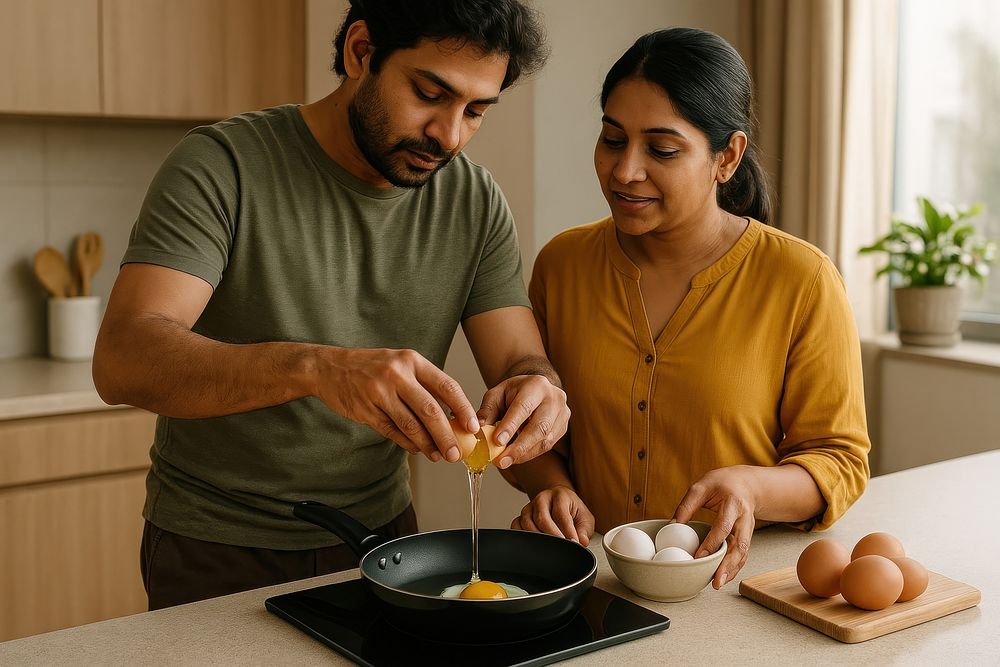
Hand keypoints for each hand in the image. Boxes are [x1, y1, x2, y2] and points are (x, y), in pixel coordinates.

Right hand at [314, 347, 478, 461]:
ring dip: (427, 445)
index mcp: (412, 360)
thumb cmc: (372, 367)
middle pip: (430, 410)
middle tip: (457, 453)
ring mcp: (379, 393)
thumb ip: (425, 385)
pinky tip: (417, 449)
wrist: (329, 367)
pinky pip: (392, 432)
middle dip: (446, 436)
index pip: (446, 386)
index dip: (462, 409)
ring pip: (410, 425)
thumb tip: (453, 416)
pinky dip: (407, 443)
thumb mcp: (401, 363)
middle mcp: (397, 374)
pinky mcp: (365, 410)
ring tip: (439, 456)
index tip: (473, 427)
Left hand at [476, 374, 569, 468]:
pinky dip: (530, 454)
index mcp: (537, 385)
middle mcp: (554, 398)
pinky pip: (548, 445)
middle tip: (501, 461)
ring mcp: (562, 414)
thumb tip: (479, 428)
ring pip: (546, 439)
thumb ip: (487, 410)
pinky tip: (516, 457)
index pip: (524, 407)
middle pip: (540, 426)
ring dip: (524, 454)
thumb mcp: (497, 394)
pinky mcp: (563, 428)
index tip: (497, 442)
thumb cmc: (514, 392)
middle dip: (519, 446)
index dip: (511, 426)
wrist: (535, 390)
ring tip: (504, 462)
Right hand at [510, 485, 594, 545]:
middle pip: (542, 518)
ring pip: (527, 523)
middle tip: (561, 546)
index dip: (567, 530)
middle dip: (552, 536)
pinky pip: (516, 526)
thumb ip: (584, 529)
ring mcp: (530, 507)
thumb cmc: (572, 510)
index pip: (561, 514)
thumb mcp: (584, 517)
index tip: (573, 542)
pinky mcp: (521, 516)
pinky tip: (533, 543)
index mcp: (560, 495)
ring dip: (538, 538)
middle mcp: (542, 499)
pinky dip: (522, 536)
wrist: (559, 502)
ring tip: (549, 547)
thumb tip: (582, 541)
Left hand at [672, 466, 757, 588]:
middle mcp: (744, 518)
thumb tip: (670, 527)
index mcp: (733, 503)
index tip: (698, 557)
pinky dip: (734, 568)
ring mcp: (748, 529)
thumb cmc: (722, 483)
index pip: (723, 526)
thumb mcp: (701, 487)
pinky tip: (723, 577)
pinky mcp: (746, 537)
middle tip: (716, 581)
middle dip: (728, 565)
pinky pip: (742, 555)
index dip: (711, 543)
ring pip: (743, 553)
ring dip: (732, 570)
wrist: (746, 484)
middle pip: (739, 545)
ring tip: (718, 584)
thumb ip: (686, 506)